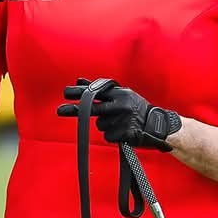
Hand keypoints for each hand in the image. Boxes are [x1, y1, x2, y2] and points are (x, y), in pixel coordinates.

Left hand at [57, 78, 181, 150]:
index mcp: (120, 93)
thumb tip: (79, 80)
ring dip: (106, 125)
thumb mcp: (122, 94)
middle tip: (59, 110)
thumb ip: (102, 90)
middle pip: (92, 109)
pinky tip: (122, 131)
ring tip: (119, 123)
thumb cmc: (136, 108)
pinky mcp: (124, 134)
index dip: (79, 92)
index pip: (96, 92)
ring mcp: (122, 120)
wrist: (158, 125)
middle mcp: (121, 105)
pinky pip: (108, 136)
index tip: (65, 93)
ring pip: (100, 125)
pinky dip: (112, 135)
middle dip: (74, 110)